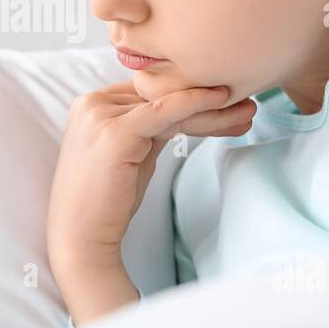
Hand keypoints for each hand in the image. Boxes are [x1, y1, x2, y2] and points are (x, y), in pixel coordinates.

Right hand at [46, 80, 256, 263]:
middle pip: (160, 95)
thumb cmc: (108, 201)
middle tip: (247, 104)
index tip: (228, 100)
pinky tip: (220, 100)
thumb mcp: (133, 153)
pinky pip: (163, 112)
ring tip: (247, 111)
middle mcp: (91, 103)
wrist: (81, 236)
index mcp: (92, 104)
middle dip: (206, 100)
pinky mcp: (113, 132)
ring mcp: (99, 115)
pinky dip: (193, 103)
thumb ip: (152, 127)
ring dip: (212, 107)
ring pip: (167, 104)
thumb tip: (188, 111)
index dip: (189, 93)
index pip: (149, 91)